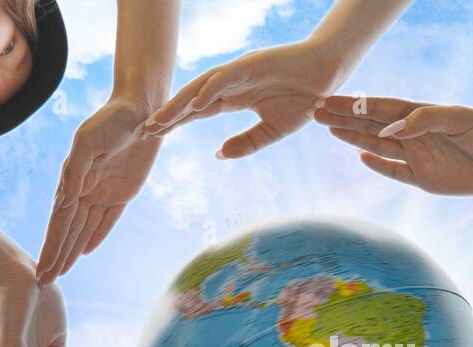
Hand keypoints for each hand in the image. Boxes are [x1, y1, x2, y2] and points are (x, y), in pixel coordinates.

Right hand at [38, 97, 161, 282]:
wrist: (141, 109)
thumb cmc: (112, 119)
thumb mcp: (88, 142)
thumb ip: (76, 172)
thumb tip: (62, 203)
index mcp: (72, 179)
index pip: (59, 221)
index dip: (51, 247)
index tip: (41, 269)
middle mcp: (84, 188)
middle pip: (68, 231)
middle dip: (56, 256)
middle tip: (43, 281)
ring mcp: (102, 192)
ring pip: (84, 229)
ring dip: (71, 251)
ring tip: (60, 272)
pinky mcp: (123, 192)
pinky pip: (107, 220)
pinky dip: (96, 235)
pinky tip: (85, 251)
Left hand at [141, 41, 342, 157]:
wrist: (327, 78)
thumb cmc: (303, 101)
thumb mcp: (271, 132)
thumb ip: (245, 143)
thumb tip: (218, 155)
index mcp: (233, 99)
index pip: (196, 111)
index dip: (175, 122)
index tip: (154, 136)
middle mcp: (230, 84)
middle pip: (192, 100)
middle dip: (169, 114)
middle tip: (145, 130)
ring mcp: (239, 73)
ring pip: (201, 88)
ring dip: (180, 103)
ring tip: (161, 119)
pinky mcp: (251, 65)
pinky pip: (224, 79)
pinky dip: (209, 90)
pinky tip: (194, 105)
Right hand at [315, 97, 472, 197]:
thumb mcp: (459, 119)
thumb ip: (425, 120)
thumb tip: (392, 128)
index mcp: (421, 114)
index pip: (381, 108)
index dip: (355, 105)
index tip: (330, 101)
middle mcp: (415, 134)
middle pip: (372, 125)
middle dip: (345, 119)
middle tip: (316, 113)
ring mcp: (417, 157)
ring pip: (378, 146)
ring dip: (354, 138)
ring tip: (328, 129)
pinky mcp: (423, 179)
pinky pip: (395, 172)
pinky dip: (378, 165)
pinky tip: (361, 156)